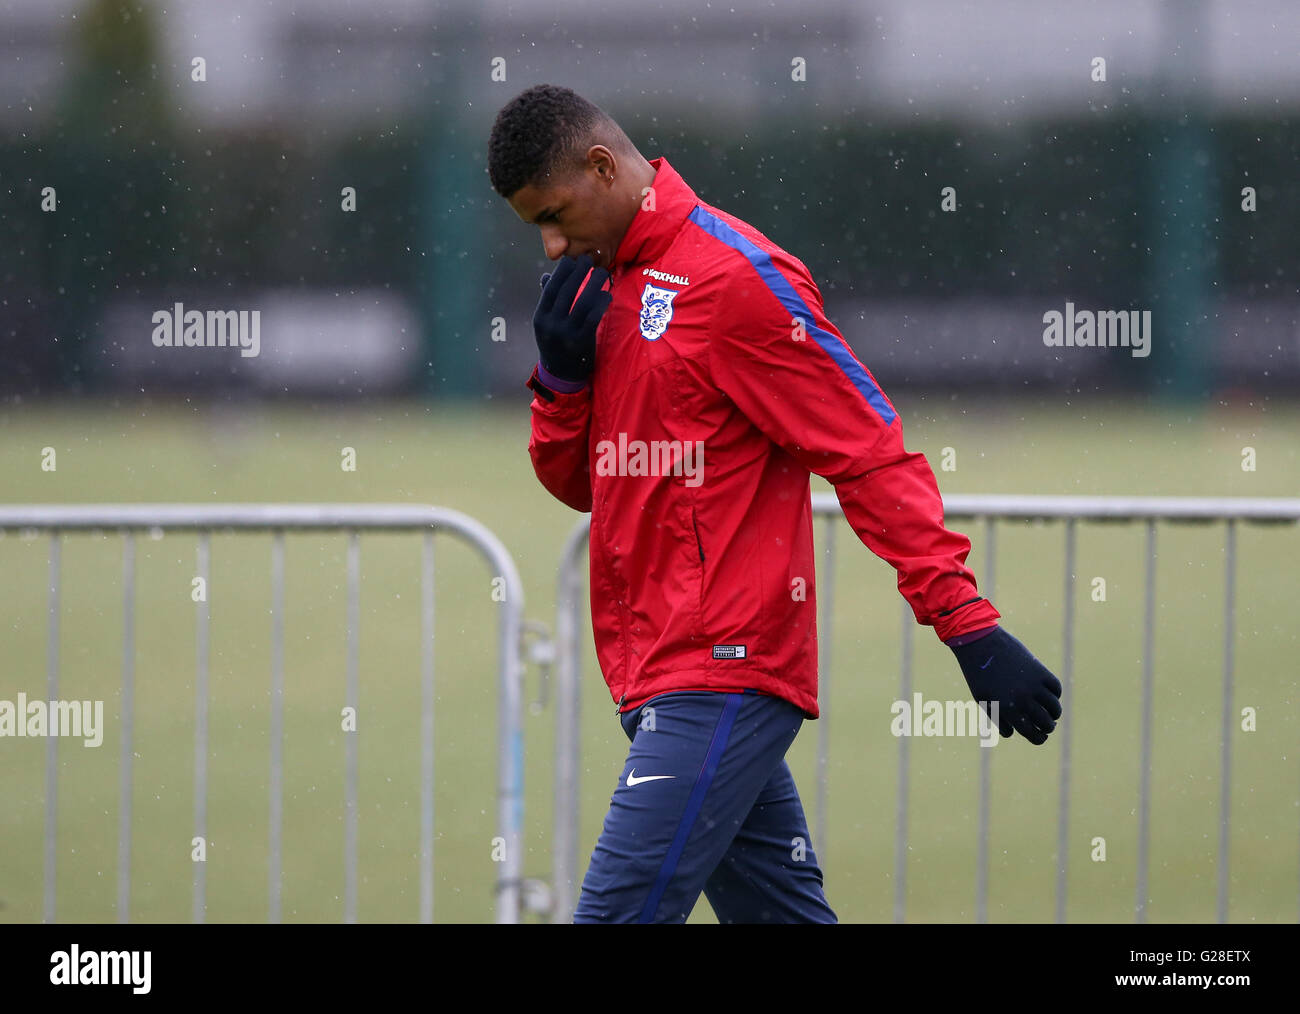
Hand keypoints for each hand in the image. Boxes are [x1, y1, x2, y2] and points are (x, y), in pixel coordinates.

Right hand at [532, 253, 610, 383]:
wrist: (561, 375)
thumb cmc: (556, 344)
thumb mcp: (547, 324)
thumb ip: (548, 300)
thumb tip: (547, 276)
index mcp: (540, 317)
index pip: (551, 289)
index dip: (562, 272)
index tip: (572, 258)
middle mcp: (551, 324)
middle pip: (566, 292)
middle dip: (579, 272)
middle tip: (589, 259)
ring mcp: (566, 333)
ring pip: (582, 302)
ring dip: (593, 284)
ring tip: (602, 272)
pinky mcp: (581, 341)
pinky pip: (593, 317)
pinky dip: (601, 304)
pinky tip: (607, 295)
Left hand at [948, 627, 1062, 744]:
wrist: (980, 643)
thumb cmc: (978, 674)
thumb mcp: (983, 700)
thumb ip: (998, 718)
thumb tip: (1013, 733)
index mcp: (1006, 709)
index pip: (1030, 733)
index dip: (1037, 738)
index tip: (1040, 737)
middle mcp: (1022, 699)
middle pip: (1045, 723)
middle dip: (1047, 728)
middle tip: (1047, 727)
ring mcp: (1033, 685)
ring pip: (1054, 708)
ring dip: (1055, 714)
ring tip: (1052, 714)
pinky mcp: (1040, 670)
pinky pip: (1056, 688)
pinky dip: (1056, 695)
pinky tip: (1051, 696)